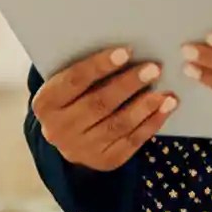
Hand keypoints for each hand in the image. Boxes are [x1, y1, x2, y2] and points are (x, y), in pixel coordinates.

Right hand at [31, 46, 178, 172]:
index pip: (74, 80)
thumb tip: (127, 50)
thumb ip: (88, 69)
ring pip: (117, 125)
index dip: (100, 65)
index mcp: (46, 103)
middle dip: (129, 84)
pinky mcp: (103, 161)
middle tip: (154, 68)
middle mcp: (58, 129)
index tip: (127, 51)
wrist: (69, 135)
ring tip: (165, 91)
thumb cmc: (75, 95)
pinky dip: (152, 123)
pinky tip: (166, 107)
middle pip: (98, 104)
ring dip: (145, 106)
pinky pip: (131, 142)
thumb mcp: (69, 83)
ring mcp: (80, 149)